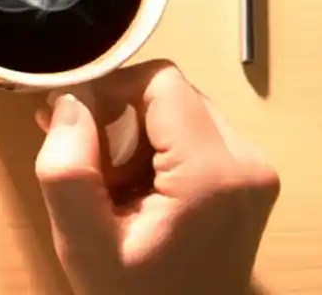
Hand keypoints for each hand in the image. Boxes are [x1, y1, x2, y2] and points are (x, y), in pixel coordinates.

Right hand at [34, 60, 279, 294]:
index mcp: (213, 173)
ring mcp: (254, 174)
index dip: (108, 88)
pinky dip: (156, 151)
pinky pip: (195, 137)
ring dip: (134, 135)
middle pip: (172, 94)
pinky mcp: (249, 185)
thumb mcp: (82, 240)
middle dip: (118, 114)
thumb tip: (70, 101)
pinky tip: (131, 190)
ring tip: (104, 182)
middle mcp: (248, 162)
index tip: (70, 123)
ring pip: (181, 112)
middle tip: (79, 155)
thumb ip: (67, 164)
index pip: (160, 81)